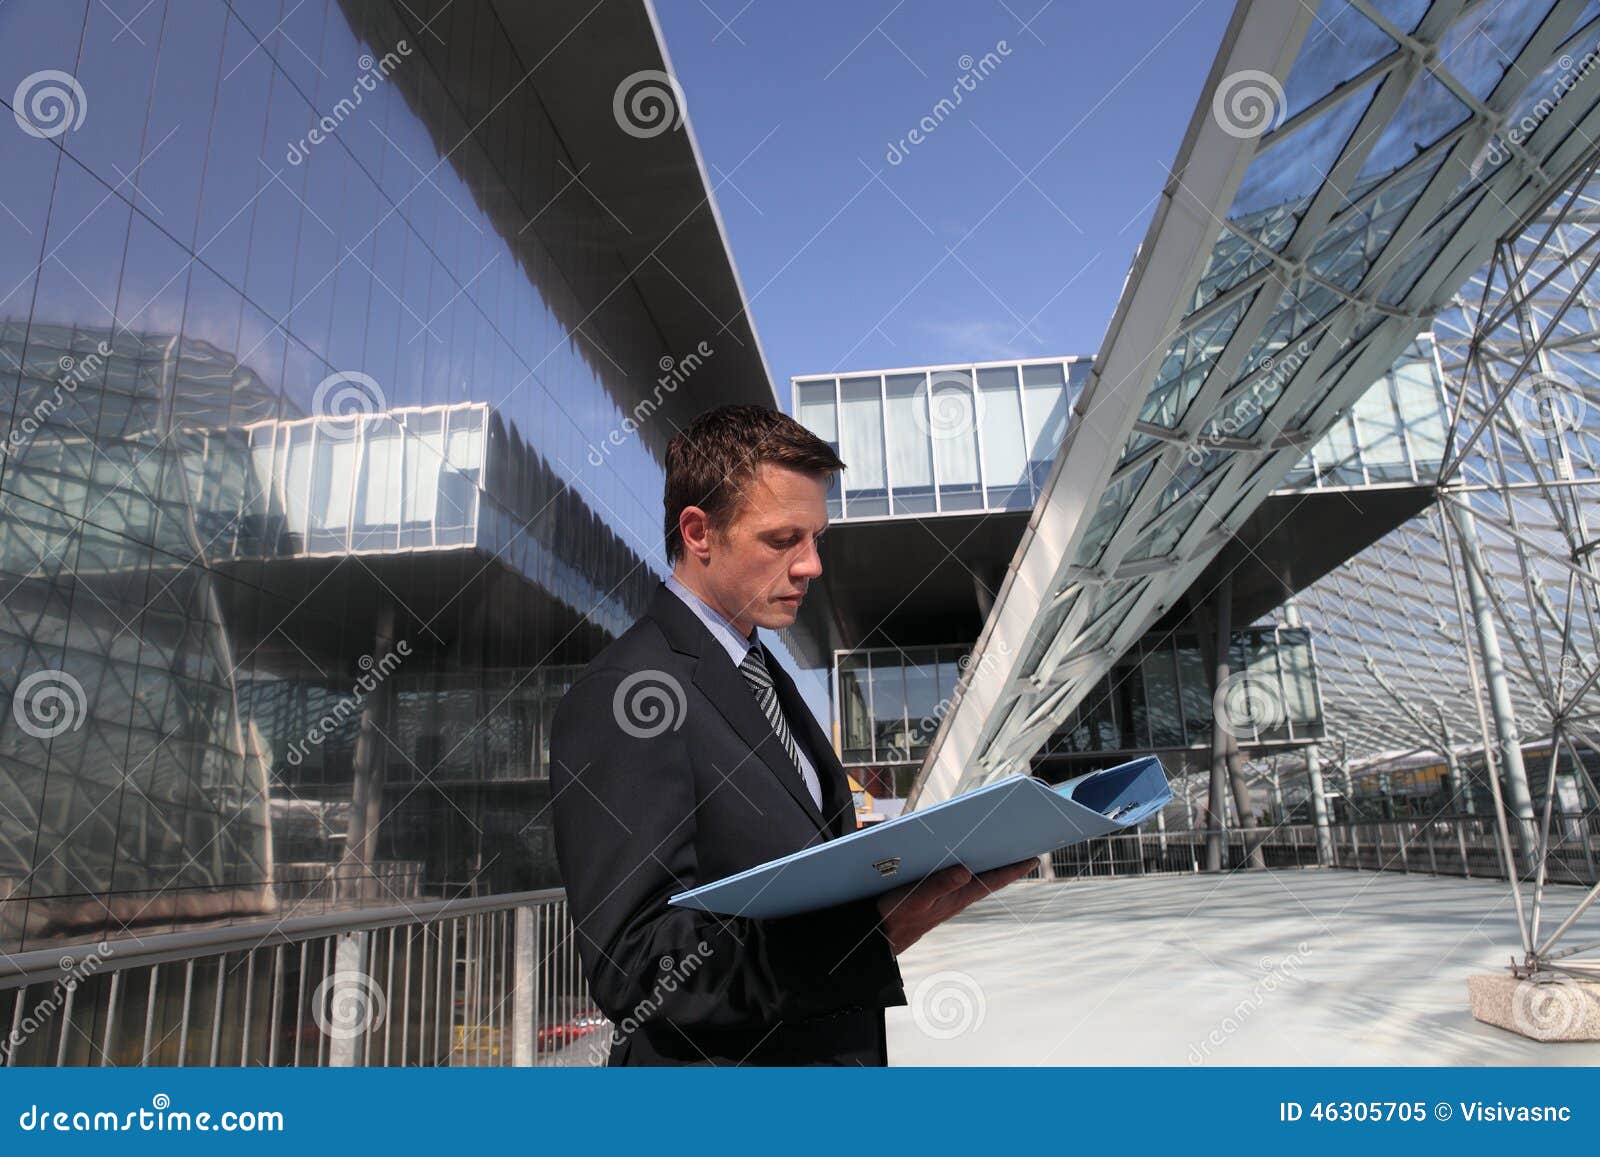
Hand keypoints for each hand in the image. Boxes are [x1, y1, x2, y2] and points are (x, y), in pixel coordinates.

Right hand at [874, 858, 1037, 955]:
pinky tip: (962, 856)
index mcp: (959, 896)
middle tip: (1023, 847)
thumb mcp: (918, 898)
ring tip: (999, 848)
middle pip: (989, 877)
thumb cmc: (899, 917)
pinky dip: (964, 864)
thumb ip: (940, 884)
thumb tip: (966, 870)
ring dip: (987, 863)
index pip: (994, 881)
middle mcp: (958, 896)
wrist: (882, 935)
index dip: (1014, 869)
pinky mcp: (935, 894)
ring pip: (974, 877)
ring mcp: (948, 896)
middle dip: (1005, 863)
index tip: (1033, 858)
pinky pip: (956, 876)